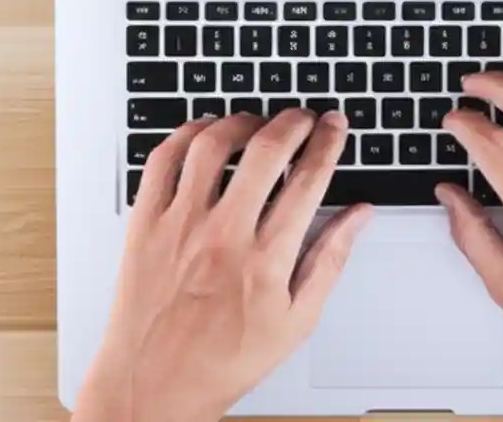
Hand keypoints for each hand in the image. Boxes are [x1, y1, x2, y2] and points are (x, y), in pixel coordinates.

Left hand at [74, 109, 371, 421]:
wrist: (154, 385)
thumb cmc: (224, 360)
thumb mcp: (297, 320)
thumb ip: (330, 260)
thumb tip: (358, 216)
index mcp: (267, 259)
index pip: (308, 179)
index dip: (329, 142)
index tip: (335, 126)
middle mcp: (224, 235)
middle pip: (267, 151)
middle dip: (294, 122)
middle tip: (304, 117)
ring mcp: (180, 226)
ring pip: (213, 146)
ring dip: (242, 122)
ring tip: (257, 123)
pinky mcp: (144, 225)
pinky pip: (162, 162)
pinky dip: (186, 136)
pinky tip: (204, 134)